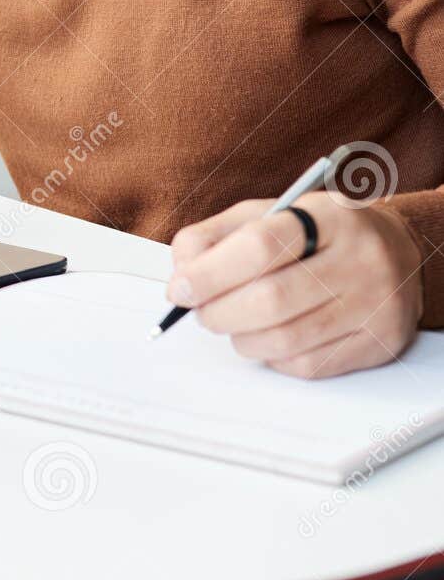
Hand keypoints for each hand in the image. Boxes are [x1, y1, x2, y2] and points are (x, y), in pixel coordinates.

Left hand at [167, 194, 423, 378]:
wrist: (400, 254)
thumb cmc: (321, 234)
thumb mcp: (270, 214)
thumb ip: (217, 237)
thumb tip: (182, 275)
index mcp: (329, 217)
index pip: (260, 245)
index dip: (210, 273)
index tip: (180, 289)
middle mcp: (360, 259)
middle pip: (271, 300)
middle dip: (219, 312)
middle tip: (200, 311)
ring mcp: (374, 305)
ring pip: (285, 340)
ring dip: (241, 338)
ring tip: (233, 323)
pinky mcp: (379, 344)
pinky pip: (307, 365)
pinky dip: (273, 356)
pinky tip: (270, 336)